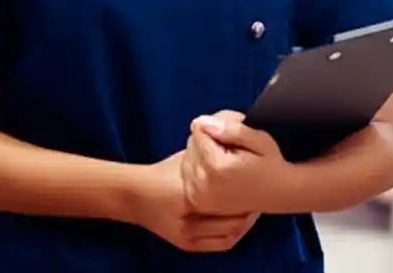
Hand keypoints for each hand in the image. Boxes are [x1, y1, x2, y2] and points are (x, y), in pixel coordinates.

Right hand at [132, 150, 258, 252]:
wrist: (134, 194)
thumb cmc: (164, 172)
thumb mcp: (190, 157)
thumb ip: (213, 152)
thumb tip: (239, 145)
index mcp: (193, 196)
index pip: (234, 201)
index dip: (249, 193)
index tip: (256, 182)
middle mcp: (192, 221)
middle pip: (235, 220)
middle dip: (249, 209)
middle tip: (258, 197)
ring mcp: (190, 237)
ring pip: (231, 234)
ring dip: (244, 223)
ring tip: (251, 209)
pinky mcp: (188, 245)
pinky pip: (221, 244)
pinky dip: (233, 234)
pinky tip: (238, 222)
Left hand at [182, 110, 290, 215]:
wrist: (278, 194)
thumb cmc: (271, 163)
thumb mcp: (259, 140)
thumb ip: (231, 129)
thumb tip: (201, 122)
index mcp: (218, 167)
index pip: (198, 130)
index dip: (216, 127)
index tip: (234, 135)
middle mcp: (203, 184)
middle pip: (191, 143)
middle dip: (207, 140)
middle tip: (232, 148)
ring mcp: (198, 195)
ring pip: (187, 158)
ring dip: (201, 154)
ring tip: (225, 160)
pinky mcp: (197, 202)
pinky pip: (187, 174)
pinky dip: (198, 169)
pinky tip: (217, 173)